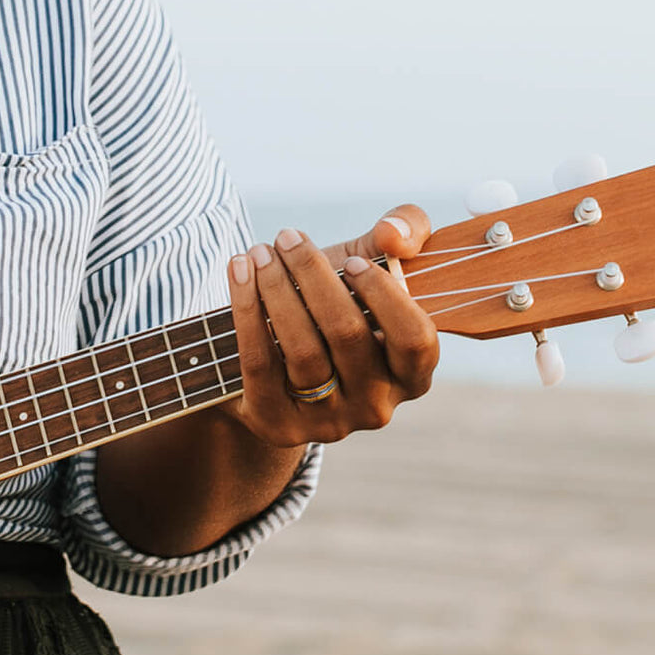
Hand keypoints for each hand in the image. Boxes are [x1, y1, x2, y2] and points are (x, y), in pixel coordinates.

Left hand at [224, 205, 438, 445]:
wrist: (273, 354)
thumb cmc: (331, 302)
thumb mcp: (370, 262)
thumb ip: (404, 230)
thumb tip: (395, 233)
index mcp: (411, 376)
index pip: (414, 339)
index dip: (384, 295)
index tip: (352, 262)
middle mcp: (375, 407)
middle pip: (348, 333)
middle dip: (312, 274)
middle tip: (286, 237)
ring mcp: (327, 423)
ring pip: (302, 349)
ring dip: (276, 288)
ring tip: (259, 252)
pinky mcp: (277, 424)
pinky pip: (259, 363)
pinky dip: (245, 310)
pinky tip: (239, 271)